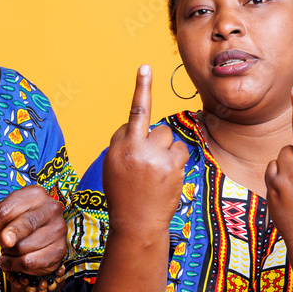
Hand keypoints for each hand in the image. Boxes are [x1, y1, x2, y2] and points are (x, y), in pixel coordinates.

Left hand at [0, 185, 66, 283]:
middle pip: (23, 225)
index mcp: (34, 194)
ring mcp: (58, 229)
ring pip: (24, 247)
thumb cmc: (14, 220)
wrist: (37, 237)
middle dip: (5, 237)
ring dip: (9, 253)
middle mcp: (50, 208)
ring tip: (9, 249)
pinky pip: (31, 262)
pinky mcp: (60, 249)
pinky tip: (12, 261)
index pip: (6, 211)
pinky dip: (16, 265)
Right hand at [103, 65, 188, 234]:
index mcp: (119, 146)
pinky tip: (167, 178)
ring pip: (168, 137)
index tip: (146, 67)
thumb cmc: (123, 195)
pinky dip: (176, 161)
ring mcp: (156, 157)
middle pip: (154, 126)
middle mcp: (136, 148)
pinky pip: (180, 151)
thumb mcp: (112, 167)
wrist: (136, 225)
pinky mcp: (172, 167)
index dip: (141, 88)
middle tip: (147, 166)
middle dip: (154, 141)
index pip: (133, 113)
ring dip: (166, 151)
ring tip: (156, 174)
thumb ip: (124, 143)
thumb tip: (140, 127)